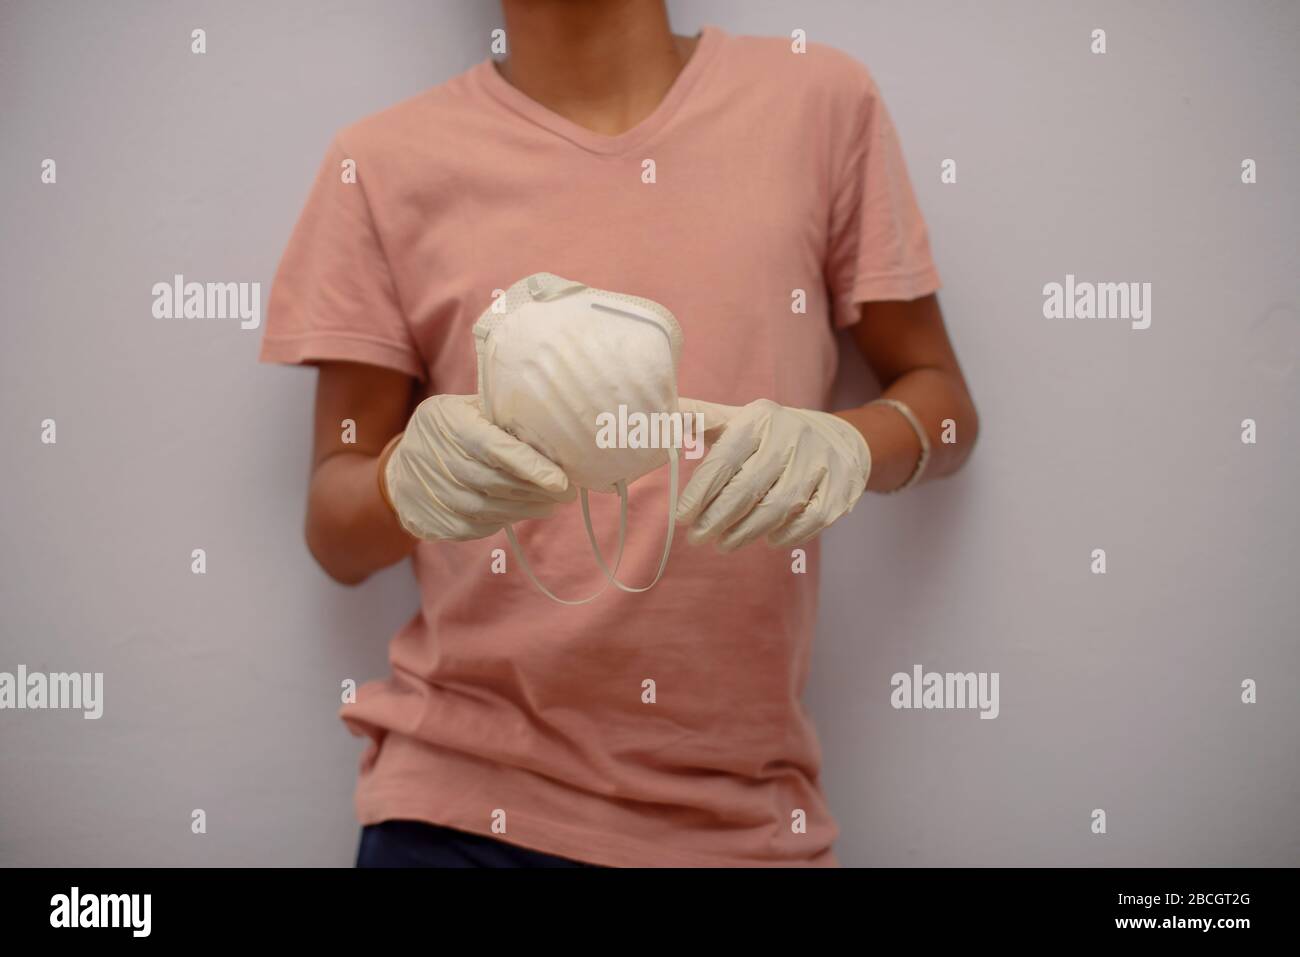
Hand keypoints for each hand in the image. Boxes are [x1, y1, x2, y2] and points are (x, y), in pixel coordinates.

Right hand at [383, 394, 575, 541]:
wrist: (400, 469)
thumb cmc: (447, 430)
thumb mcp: (465, 408)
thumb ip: (502, 415)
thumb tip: (555, 426)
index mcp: (451, 425)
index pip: (495, 449)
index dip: (531, 467)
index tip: (561, 481)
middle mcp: (440, 461)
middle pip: (498, 483)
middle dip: (538, 491)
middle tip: (568, 491)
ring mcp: (436, 496)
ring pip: (492, 509)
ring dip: (528, 508)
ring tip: (553, 503)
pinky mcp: (439, 524)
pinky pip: (481, 526)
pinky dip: (507, 519)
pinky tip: (524, 510)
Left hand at [675, 398, 870, 550]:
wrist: (839, 439)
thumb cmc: (770, 435)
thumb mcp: (735, 420)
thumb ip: (695, 419)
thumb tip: (649, 418)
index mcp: (758, 418)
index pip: (724, 460)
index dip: (700, 493)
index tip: (681, 518)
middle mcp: (791, 436)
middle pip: (749, 488)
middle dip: (718, 519)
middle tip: (697, 538)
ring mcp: (819, 461)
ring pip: (778, 507)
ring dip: (746, 532)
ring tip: (724, 544)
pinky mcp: (841, 486)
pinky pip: (811, 519)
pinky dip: (787, 535)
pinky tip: (767, 540)